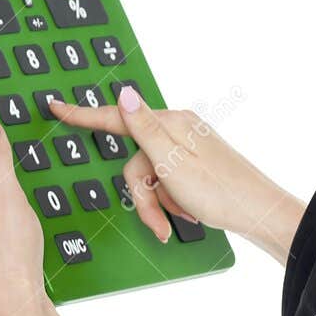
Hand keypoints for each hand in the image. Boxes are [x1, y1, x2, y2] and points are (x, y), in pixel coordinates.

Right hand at [47, 87, 304, 262]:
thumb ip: (143, 130)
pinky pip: (167, 184)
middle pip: (135, 161)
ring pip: (150, 177)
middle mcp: (178, 132)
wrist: (259, 215)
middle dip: (143, 196)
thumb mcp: (173, 163)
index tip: (56, 106)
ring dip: (159, 204)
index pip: (119, 117)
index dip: (84, 116)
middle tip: (159, 221)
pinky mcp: (195, 168)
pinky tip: (188, 212)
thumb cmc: (222, 192)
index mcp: (171, 124)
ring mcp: (187, 150)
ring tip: (179, 218)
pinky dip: (172, 203)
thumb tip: (125, 94)